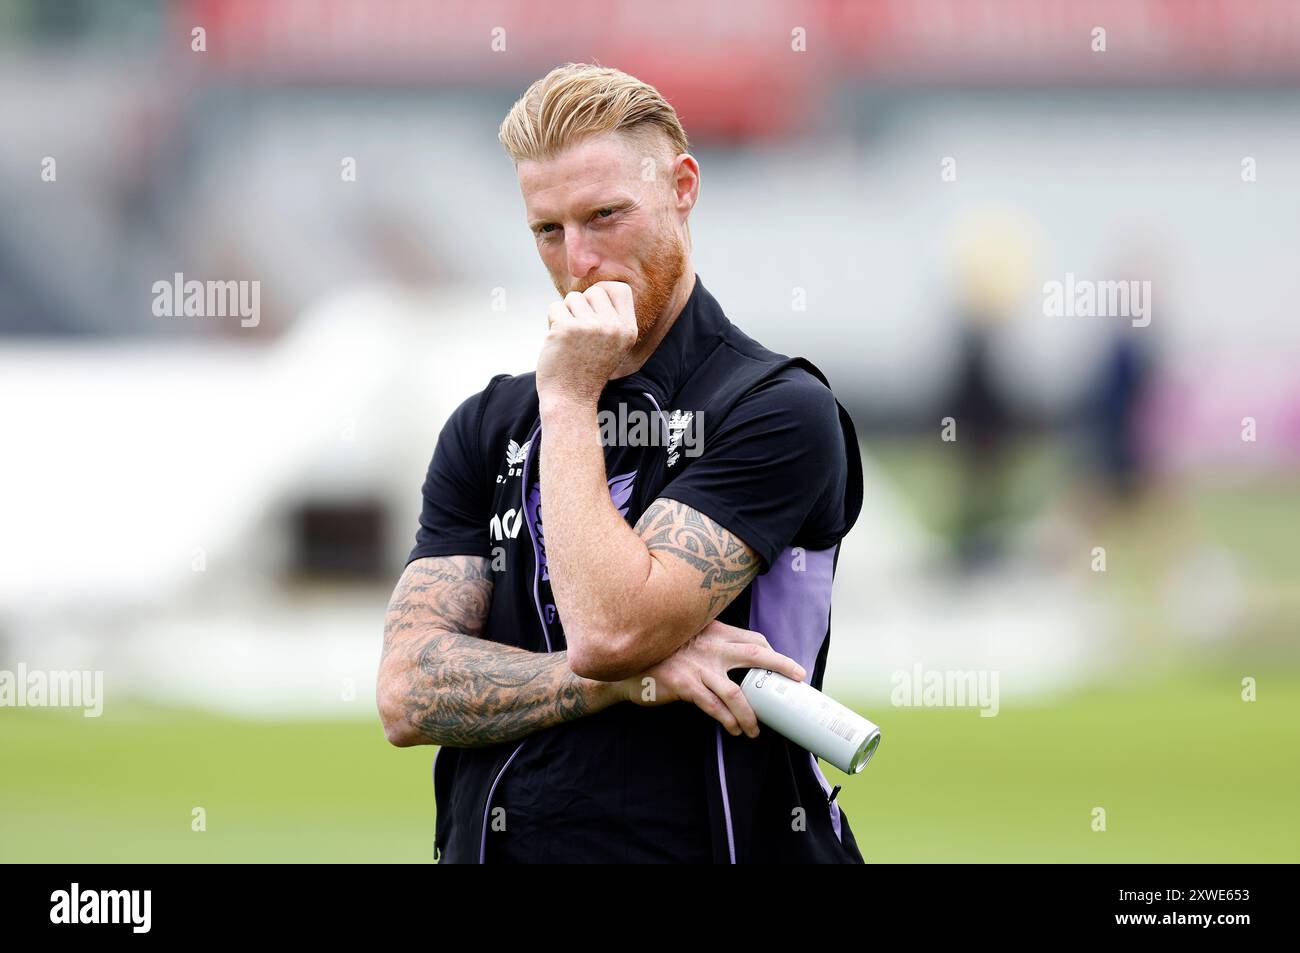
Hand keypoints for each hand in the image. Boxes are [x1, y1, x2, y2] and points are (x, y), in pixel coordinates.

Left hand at [536, 281, 637, 407]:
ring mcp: (590, 327)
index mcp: (628, 330)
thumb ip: (611, 318)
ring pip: (572, 298)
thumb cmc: (587, 370)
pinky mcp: (567, 328)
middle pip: (594, 291)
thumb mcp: (613, 345)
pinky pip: (555, 307)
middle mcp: (613, 327)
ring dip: (566, 314)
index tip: (593, 307)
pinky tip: (558, 341)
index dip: (604, 292)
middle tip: (579, 331)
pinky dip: (552, 322)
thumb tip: (598, 288)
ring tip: (570, 339)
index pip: (620, 289)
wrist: (571, 399)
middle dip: (582, 305)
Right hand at [618, 619, 807, 737]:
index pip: (752, 639)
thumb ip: (711, 643)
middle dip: (780, 665)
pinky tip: (734, 729)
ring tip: (756, 729)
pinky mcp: (684, 685)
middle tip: (797, 677)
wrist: (624, 665)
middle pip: (755, 654)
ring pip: (736, 692)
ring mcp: (697, 666)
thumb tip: (737, 656)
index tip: (785, 665)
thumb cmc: (659, 655)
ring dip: (751, 714)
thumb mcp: (687, 639)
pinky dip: (728, 720)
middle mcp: (709, 646)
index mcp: (713, 632)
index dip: (772, 652)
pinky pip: (714, 706)